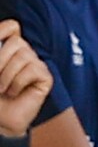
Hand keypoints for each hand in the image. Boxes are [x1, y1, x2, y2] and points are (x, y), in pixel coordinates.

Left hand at [0, 22, 49, 136]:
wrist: (0, 119)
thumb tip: (3, 40)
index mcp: (6, 50)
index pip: (11, 27)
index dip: (4, 29)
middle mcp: (22, 54)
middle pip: (17, 41)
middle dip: (0, 59)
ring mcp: (35, 65)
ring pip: (24, 55)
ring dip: (7, 75)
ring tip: (2, 89)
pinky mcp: (44, 77)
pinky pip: (33, 69)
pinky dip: (18, 82)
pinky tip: (15, 92)